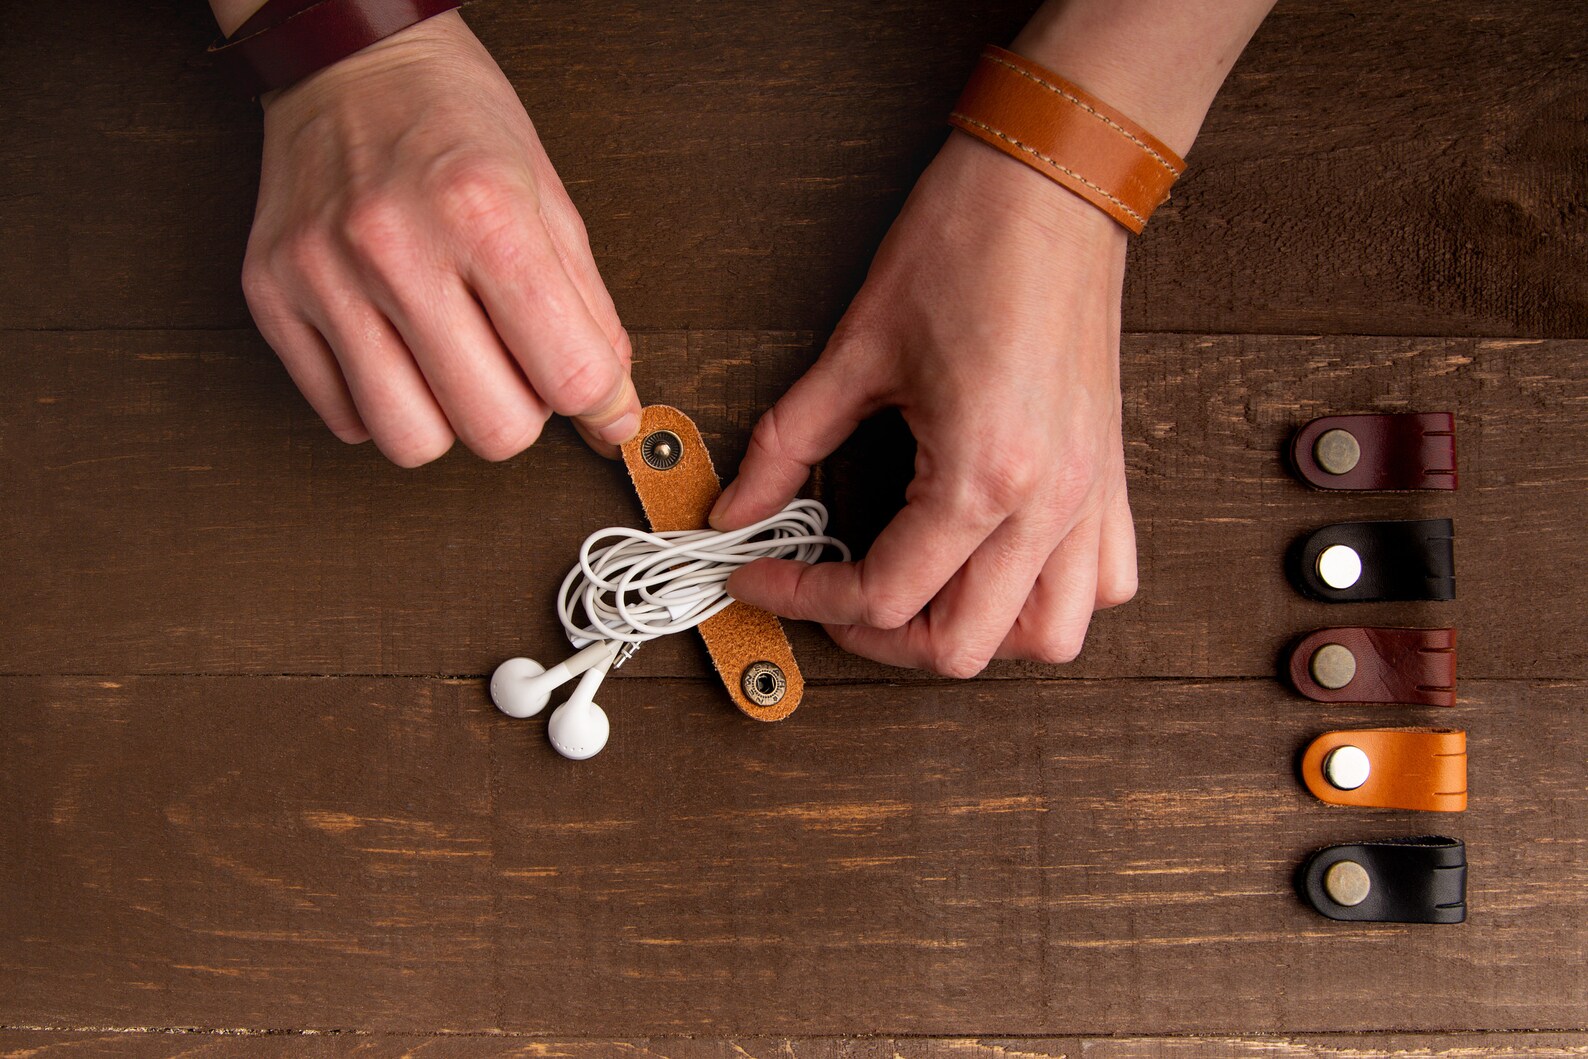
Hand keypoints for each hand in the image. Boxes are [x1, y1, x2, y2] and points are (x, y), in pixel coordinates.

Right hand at [240, 11, 639, 464]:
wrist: (350, 60)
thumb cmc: (456, 121)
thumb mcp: (551, 199)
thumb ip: (592, 315)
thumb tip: (613, 416)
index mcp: (486, 213)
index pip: (571, 375)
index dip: (597, 398)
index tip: (590, 388)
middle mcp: (396, 246)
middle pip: (493, 429)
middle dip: (521, 413)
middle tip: (514, 366)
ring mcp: (323, 275)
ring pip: (411, 441)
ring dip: (447, 421)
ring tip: (452, 365)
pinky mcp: (270, 295)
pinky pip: (343, 419)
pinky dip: (381, 405)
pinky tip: (396, 351)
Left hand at [710, 132, 1137, 676]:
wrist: (1051, 184)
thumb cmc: (968, 245)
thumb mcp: (856, 350)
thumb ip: (788, 445)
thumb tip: (738, 507)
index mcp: (982, 473)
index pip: (885, 595)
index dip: (805, 598)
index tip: (763, 575)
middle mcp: (1047, 501)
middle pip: (963, 645)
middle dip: (881, 640)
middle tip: (831, 600)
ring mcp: (1089, 494)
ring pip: (1049, 635)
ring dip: (975, 634)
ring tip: (918, 598)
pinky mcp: (1108, 475)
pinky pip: (1105, 582)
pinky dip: (1049, 597)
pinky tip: (997, 566)